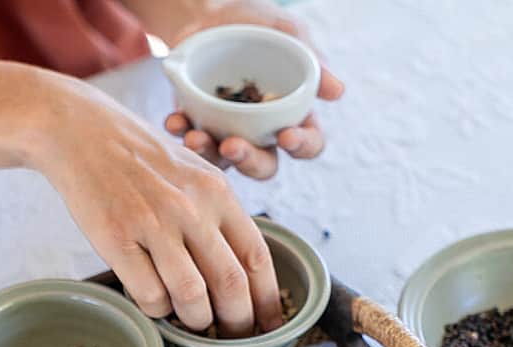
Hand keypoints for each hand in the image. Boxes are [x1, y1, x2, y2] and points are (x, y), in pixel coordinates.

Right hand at [30, 75, 283, 336]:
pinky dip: (157, 310)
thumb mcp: (192, 172)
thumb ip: (219, 215)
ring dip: (196, 320)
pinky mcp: (116, 238)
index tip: (268, 324)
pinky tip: (155, 301)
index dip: (268, 299)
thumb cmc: (139, 157)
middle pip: (231, 283)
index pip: (257, 256)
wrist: (79, 131)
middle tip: (232, 336)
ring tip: (192, 321)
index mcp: (217, 192)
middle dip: (238, 322)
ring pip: (192, 296)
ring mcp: (152, 223)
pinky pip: (149, 294)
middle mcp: (190, 207)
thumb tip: (244, 273)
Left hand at [162, 0, 344, 179]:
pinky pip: (190, 139)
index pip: (308, 144)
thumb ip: (311, 60)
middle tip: (233, 145)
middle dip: (250, 161)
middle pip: (264, 165)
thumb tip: (336, 91)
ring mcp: (228, 133)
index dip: (302, 147)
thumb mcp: (286, 33)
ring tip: (195, 137)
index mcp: (293, 116)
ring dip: (210, 154)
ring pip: (224, 161)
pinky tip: (175, 121)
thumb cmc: (259, 26)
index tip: (287, 135)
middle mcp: (262, 134)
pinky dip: (181, 132)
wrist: (212, 14)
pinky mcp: (198, 125)